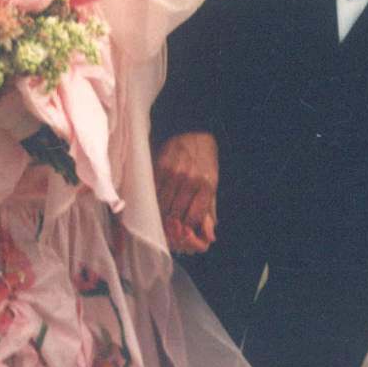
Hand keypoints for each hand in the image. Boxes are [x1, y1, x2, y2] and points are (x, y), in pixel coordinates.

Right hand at [155, 131, 218, 253]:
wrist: (193, 130)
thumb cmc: (205, 159)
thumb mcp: (213, 182)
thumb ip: (210, 209)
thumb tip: (210, 236)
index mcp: (207, 185)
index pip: (194, 216)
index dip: (187, 228)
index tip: (182, 231)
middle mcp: (190, 180)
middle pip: (177, 212)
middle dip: (173, 224)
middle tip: (170, 229)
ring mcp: (174, 173)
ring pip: (163, 204)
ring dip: (162, 214)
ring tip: (162, 218)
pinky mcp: (160, 167)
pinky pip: (154, 191)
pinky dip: (154, 200)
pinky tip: (156, 203)